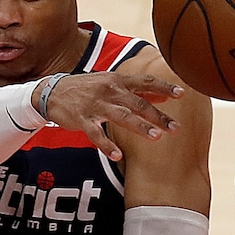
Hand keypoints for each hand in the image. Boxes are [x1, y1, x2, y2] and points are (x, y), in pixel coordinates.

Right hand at [35, 72, 183, 160]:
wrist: (52, 92)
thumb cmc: (88, 88)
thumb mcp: (112, 83)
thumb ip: (138, 90)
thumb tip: (164, 95)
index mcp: (117, 80)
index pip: (145, 82)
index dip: (164, 87)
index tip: (182, 92)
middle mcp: (109, 90)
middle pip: (137, 102)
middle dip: (158, 115)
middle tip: (175, 128)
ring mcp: (95, 105)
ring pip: (121, 116)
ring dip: (140, 127)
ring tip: (156, 137)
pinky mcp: (81, 120)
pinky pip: (96, 134)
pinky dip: (106, 145)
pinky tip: (117, 155)